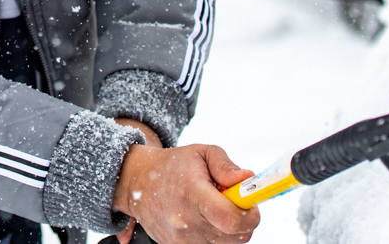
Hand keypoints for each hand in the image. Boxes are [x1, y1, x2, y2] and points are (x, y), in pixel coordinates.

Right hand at [111, 142, 259, 243]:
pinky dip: (214, 235)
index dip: (250, 214)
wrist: (138, 182)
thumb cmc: (173, 166)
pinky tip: (204, 218)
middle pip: (235, 236)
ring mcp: (181, 239)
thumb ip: (226, 166)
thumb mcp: (201, 153)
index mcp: (193, 193)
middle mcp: (186, 221)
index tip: (251, 203)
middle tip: (234, 203)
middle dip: (243, 220)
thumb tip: (248, 180)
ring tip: (215, 209)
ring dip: (228, 229)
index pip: (231, 218)